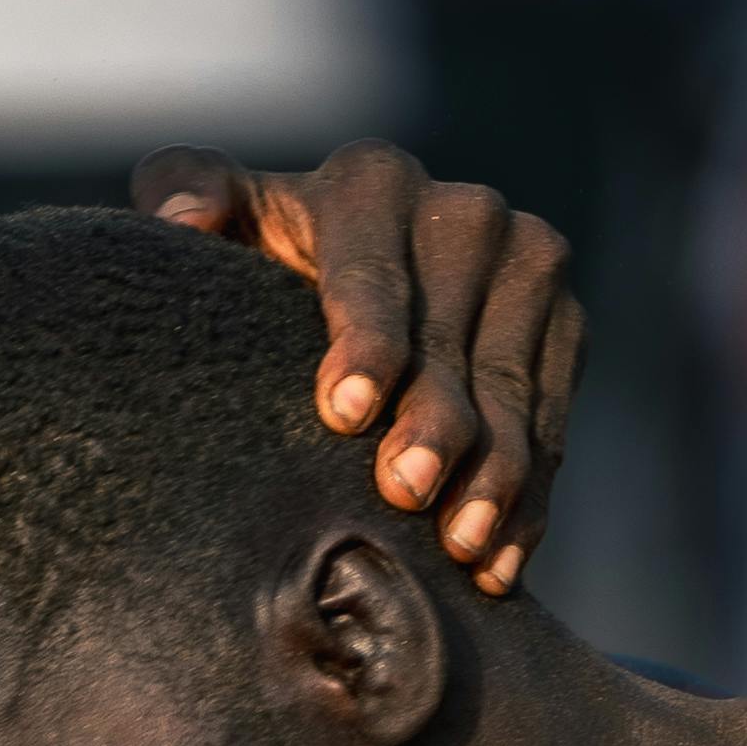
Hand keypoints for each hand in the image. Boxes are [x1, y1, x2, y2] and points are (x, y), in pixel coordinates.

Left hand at [133, 140, 583, 592]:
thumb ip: (185, 191)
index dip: (364, 342)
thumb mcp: (221, 216)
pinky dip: (529, 501)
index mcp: (374, 182)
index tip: (343, 415)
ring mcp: (530, 266)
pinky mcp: (566, 326)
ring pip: (511, 391)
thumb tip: (180, 219)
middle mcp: (466, 211)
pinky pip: (554, 422)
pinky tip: (498, 563)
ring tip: (459, 547)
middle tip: (404, 495)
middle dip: (432, 424)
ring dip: (492, 476)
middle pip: (450, 341)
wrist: (352, 290)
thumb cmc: (261, 261)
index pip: (373, 272)